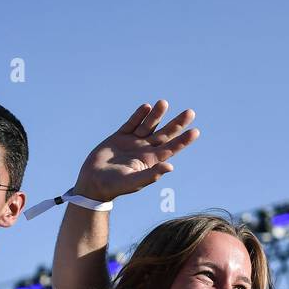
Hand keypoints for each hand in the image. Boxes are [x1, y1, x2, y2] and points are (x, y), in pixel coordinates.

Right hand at [72, 100, 199, 202]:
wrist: (93, 182)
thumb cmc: (115, 186)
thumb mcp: (134, 181)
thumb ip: (151, 175)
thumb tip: (170, 167)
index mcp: (151, 161)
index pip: (171, 148)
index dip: (183, 140)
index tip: (195, 131)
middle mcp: (145, 149)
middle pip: (165, 134)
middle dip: (177, 123)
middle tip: (191, 112)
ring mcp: (133, 142)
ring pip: (149, 125)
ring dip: (157, 114)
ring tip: (164, 103)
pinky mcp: (120, 136)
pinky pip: (132, 123)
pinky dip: (138, 115)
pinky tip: (146, 107)